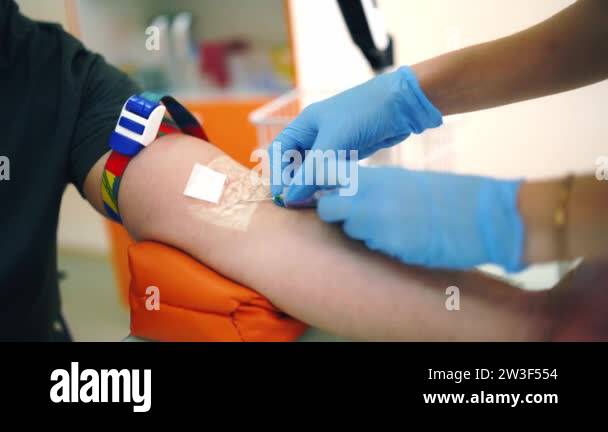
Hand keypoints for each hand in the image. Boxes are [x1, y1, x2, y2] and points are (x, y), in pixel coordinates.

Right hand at [269, 66, 441, 203]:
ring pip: (314, 170)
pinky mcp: (350, 152)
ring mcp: (333, 143)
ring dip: (312, 186)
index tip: (284, 197)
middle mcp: (315, 133)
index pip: (279, 151)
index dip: (278, 174)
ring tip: (315, 203)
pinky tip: (332, 195)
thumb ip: (312, 170)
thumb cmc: (365, 112)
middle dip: (295, 183)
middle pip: (295, 163)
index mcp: (305, 123)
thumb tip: (290, 198)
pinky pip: (332, 172)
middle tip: (301, 204)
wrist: (404, 102)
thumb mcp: (335, 141)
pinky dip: (329, 184)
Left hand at [317, 166, 524, 271]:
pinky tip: (405, 239)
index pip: (328, 174)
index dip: (322, 184)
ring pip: (350, 230)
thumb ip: (375, 185)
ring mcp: (379, 225)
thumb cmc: (448, 195)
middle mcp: (370, 198)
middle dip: (334, 213)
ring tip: (391, 227)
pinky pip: (374, 248)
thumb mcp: (406, 180)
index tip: (327, 190)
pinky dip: (383, 245)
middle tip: (355, 215)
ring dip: (362, 230)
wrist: (484, 216)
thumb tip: (348, 193)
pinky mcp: (392, 248)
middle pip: (327, 208)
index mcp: (376, 176)